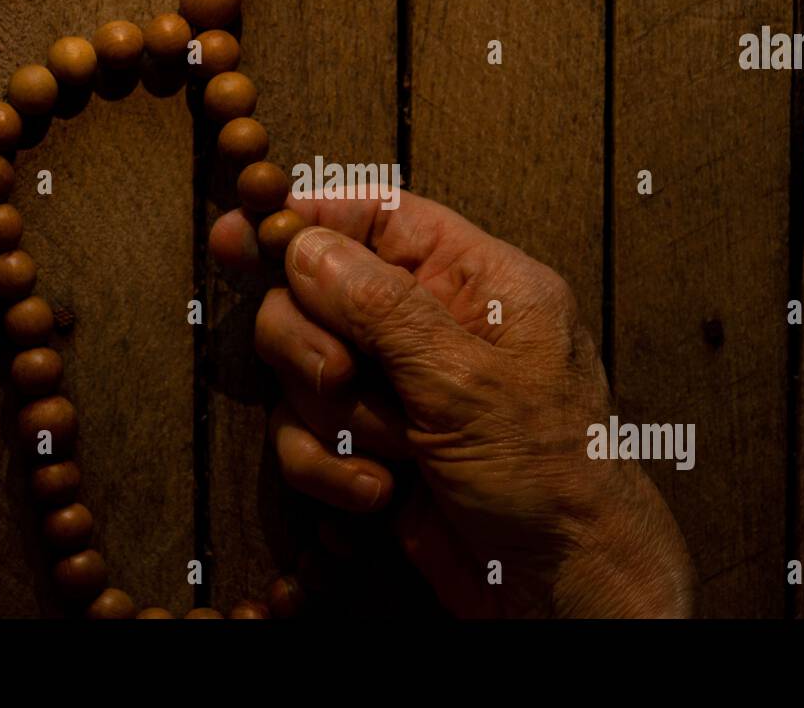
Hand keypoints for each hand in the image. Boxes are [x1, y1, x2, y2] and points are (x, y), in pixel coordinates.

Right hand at [210, 191, 693, 617]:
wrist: (561, 586)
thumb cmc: (551, 472)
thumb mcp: (468, 379)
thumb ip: (380, 307)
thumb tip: (302, 244)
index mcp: (475, 281)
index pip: (376, 218)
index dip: (307, 220)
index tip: (242, 235)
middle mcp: (428, 325)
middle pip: (316, 293)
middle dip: (316, 345)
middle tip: (346, 378)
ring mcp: (394, 387)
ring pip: (300, 369)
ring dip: (335, 418)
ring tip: (398, 451)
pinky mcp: (367, 446)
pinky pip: (300, 435)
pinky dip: (327, 468)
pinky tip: (380, 493)